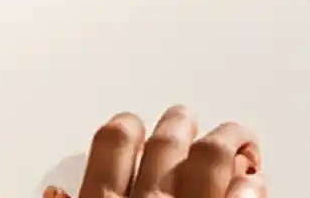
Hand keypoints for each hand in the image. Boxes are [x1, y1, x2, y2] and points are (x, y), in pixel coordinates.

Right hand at [46, 106, 265, 197]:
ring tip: (232, 135)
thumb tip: (54, 193)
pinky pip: (246, 193)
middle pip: (167, 140)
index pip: (113, 142)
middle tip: (184, 118)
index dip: (126, 127)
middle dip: (179, 124)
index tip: (132, 126)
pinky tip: (255, 181)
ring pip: (211, 154)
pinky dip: (252, 184)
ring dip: (224, 139)